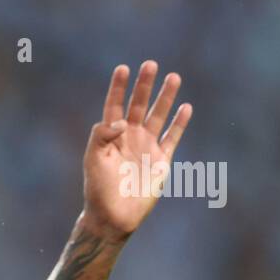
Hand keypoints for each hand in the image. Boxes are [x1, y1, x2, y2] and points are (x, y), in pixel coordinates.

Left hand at [82, 61, 192, 241]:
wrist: (115, 215)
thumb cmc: (99, 189)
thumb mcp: (93, 160)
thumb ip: (101, 136)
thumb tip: (118, 120)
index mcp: (110, 136)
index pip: (114, 105)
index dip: (118, 87)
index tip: (123, 68)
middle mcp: (130, 137)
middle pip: (138, 105)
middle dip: (144, 85)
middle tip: (151, 64)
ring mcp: (146, 146)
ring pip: (158, 116)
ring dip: (165, 97)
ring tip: (173, 76)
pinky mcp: (161, 160)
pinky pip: (172, 137)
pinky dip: (179, 123)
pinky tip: (185, 107)